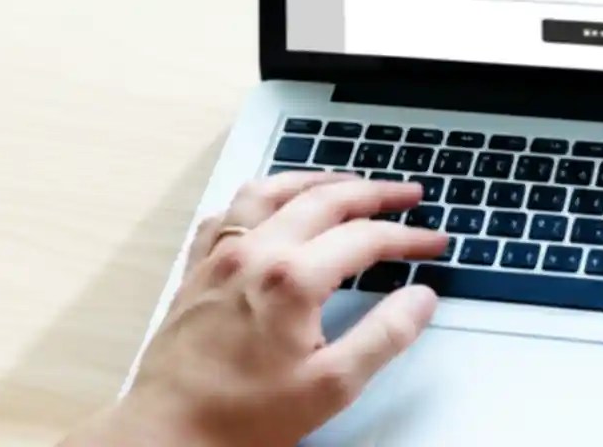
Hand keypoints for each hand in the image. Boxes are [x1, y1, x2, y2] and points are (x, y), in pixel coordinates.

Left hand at [61, 172, 446, 446]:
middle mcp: (255, 254)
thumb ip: (385, 336)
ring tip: (346, 182)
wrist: (168, 434)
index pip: (366, 239)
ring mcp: (220, 257)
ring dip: (316, 181)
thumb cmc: (242, 417)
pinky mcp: (197, 271)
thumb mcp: (332, 386)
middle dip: (374, 193)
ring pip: (272, 192)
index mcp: (292, 279)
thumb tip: (421, 299)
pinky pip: (228, 213)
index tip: (433, 242)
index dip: (408, 237)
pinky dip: (260, 198)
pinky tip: (271, 206)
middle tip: (406, 194)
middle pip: (325, 199)